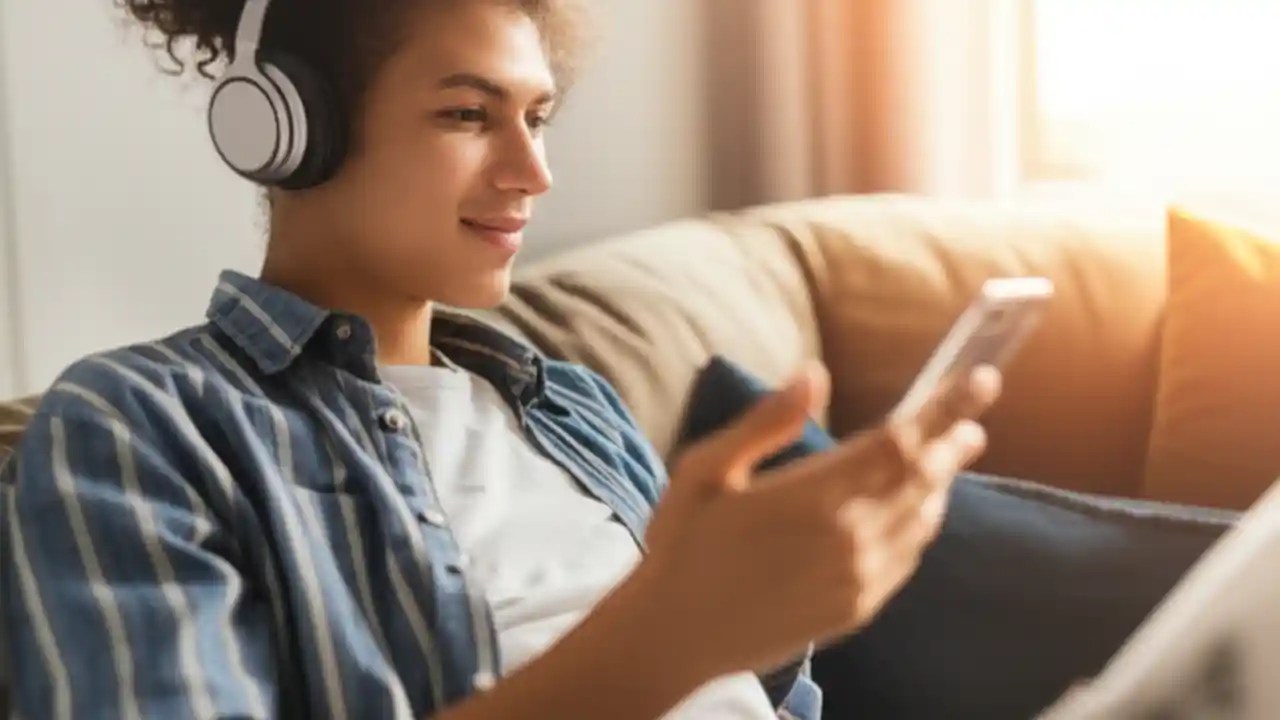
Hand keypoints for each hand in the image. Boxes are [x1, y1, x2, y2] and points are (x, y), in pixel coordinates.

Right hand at [633, 361, 1000, 680]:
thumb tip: (815, 374)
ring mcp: (858, 578)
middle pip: (925, 479)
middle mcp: (848, 538)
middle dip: (954, 441)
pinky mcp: (857, 608)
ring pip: (922, 519)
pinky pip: (908, 557)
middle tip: (972, 419)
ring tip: (947, 457)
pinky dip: (921, 524)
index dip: (946, 407)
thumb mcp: (704, 470)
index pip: (899, 441)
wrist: (676, 635)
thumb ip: (765, 422)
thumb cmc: (683, 545)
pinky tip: (913, 510)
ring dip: (940, 483)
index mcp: (811, 497)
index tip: (980, 380)